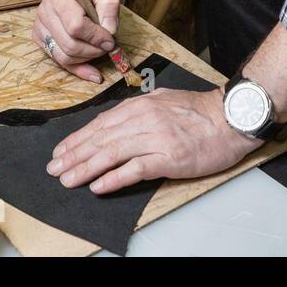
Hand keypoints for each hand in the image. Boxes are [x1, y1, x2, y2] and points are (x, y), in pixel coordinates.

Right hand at [32, 0, 119, 83]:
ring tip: (98, 49)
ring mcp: (40, 27)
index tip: (110, 39)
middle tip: (107, 45)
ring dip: (87, 59)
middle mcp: (45, 13)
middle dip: (93, 50)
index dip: (96, 36)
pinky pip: (59, 61)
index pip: (76, 26)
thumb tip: (110, 30)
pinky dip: (78, 69)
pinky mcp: (39, 39)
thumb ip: (109, 5)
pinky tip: (92, 72)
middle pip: (70, 45)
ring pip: (63, 57)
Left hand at [47, 87, 257, 192]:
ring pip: (111, 153)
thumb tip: (115, 123)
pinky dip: (114, 178)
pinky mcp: (169, 157)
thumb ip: (139, 110)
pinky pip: (135, 169)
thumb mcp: (164, 100)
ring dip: (86, 168)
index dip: (77, 139)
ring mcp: (156, 138)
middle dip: (74, 155)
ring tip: (69, 180)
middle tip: (55, 169)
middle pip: (100, 139)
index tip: (61, 151)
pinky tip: (98, 186)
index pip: (101, 123)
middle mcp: (144, 119)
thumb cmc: (200, 112)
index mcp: (141, 105)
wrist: (231, 118)